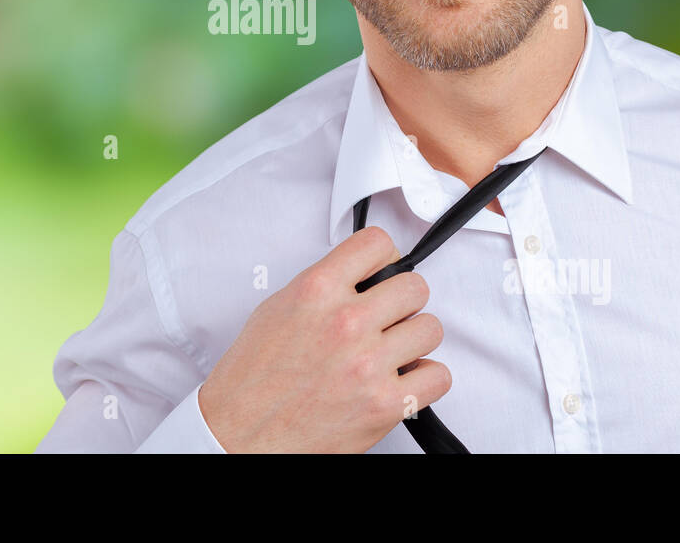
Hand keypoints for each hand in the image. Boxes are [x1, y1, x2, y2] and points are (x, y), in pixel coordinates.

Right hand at [197, 225, 450, 451]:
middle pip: (414, 287)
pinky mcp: (385, 404)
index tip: (383, 271)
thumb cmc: (252, 380)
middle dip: (402, 302)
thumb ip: (323, 287)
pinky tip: (401, 380)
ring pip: (431, 329)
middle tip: (388, 317)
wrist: (241, 434)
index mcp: (316, 291)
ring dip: (414, 340)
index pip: (378, 244)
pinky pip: (439, 376)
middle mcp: (346, 322)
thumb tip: (358, 277)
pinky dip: (424, 380)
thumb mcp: (276, 310)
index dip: (385, 257)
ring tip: (391, 351)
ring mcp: (369, 364)